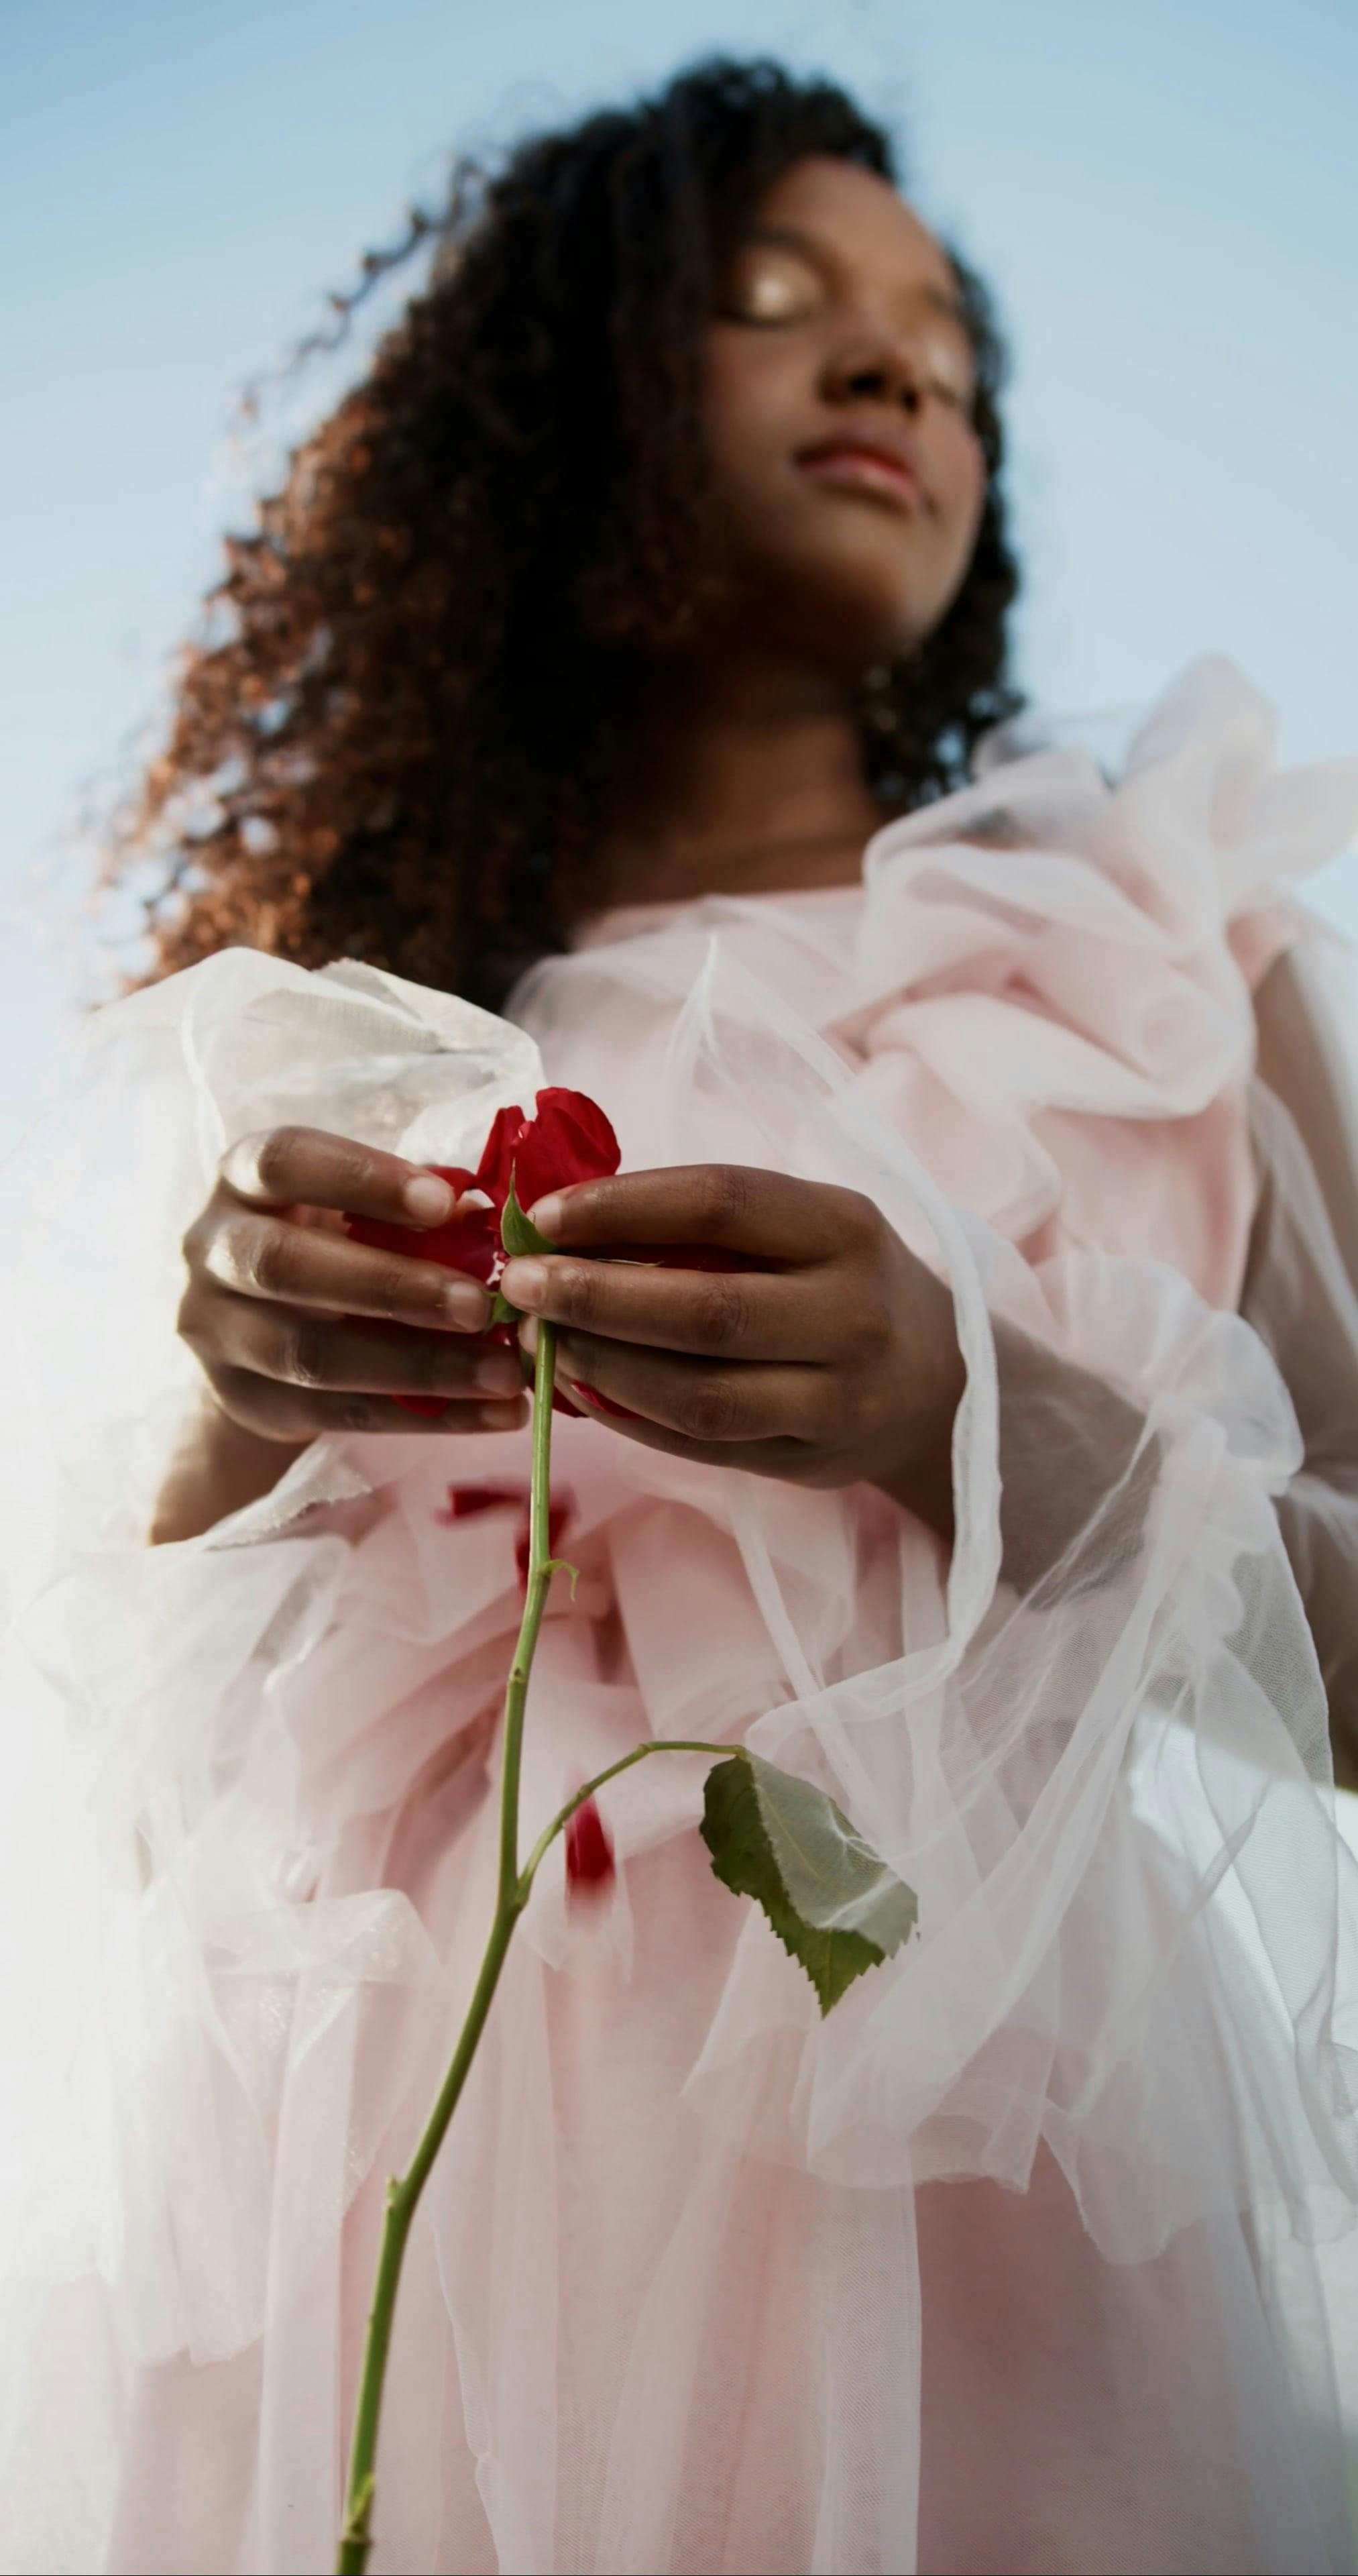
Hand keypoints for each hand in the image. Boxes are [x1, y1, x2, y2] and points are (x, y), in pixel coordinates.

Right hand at [178, 1126, 529, 1441]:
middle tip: (479, 1306)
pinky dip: (425, 1417)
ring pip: (311, 1355)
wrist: (255, 1331)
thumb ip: (412, 1206)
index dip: (363, 1180)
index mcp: (244, 1179)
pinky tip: (494, 1413)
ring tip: (504, 1373)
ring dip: (419, 1366)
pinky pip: (338, 1413)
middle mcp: (214, 1249)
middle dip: (391, 1287)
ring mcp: (216, 1331)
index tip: (444, 1204)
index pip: (286, 1161)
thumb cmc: (328, 1241)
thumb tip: (483, 1214)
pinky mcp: (243, 1399)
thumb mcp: (355, 1208)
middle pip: (285, 1265)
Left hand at [500, 1164, 964, 1524]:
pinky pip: (700, 1446)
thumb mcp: (804, 1226)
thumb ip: (704, 1223)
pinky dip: (627, 1417)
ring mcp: (836, 1400)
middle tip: (520, 1287)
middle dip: (594, 1297)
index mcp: (844, 1229)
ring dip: (600, 1368)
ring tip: (539, 1344)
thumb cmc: (839, 1282)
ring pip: (697, 1395)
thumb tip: (563, 1224)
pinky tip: (580, 1389)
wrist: (940, 1381)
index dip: (621, 1207)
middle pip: (703, 1309)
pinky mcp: (810, 1462)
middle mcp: (850, 1315)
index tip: (543, 1215)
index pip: (719, 1202)